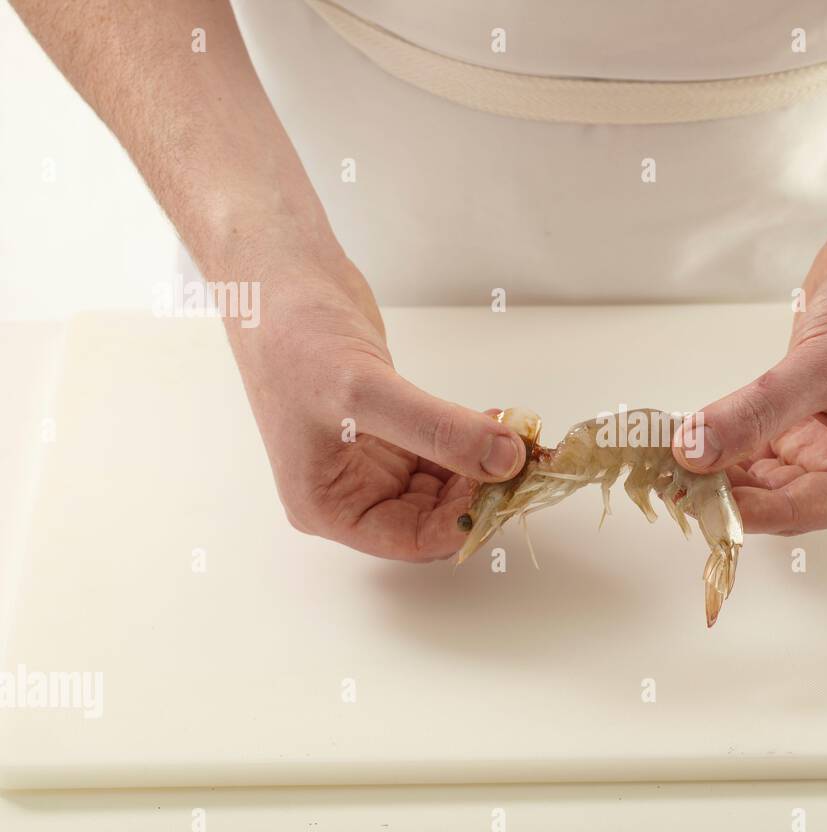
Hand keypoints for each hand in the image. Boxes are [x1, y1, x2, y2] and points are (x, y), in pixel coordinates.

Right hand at [225, 252, 525, 560]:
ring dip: (484, 466)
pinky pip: (444, 450)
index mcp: (327, 505)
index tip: (509, 490)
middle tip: (526, 462)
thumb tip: (506, 461)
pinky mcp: (392, 429)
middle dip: (481, 493)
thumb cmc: (294, 337)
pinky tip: (499, 421)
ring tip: (520, 437)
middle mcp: (349, 492)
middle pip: (433, 516)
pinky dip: (474, 440)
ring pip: (444, 484)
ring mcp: (371, 460)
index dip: (464, 522)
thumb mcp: (367, 391)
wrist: (279, 275)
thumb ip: (439, 431)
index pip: (411, 540)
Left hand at [672, 230, 826, 533]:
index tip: (690, 502)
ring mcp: (821, 442)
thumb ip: (756, 413)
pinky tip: (683, 435)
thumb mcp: (822, 366)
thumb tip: (694, 451)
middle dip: (721, 490)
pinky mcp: (796, 414)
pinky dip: (718, 437)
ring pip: (754, 472)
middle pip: (771, 498)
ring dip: (712, 467)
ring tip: (661, 461)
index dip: (741, 512)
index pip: (797, 511)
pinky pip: (749, 439)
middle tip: (665, 480)